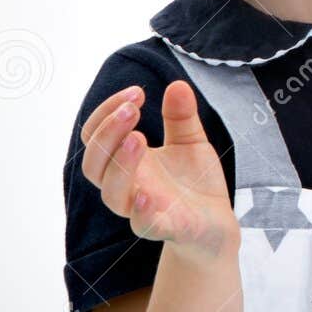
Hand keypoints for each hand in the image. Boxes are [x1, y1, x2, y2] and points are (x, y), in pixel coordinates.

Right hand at [79, 80, 237, 262]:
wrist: (216, 223)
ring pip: (112, 194)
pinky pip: (143, 225)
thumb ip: (182, 116)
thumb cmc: (194, 182)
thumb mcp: (191, 141)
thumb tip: (178, 84)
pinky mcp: (167, 227)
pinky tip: (145, 193)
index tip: (135, 93)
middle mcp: (128, 185)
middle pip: (94, 164)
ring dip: (120, 164)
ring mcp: (144, 208)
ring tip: (138, 137)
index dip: (106, 113)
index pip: (96, 137)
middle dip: (108, 133)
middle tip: (133, 108)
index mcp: (129, 162)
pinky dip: (140, 211)